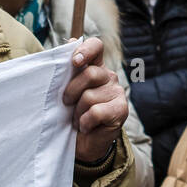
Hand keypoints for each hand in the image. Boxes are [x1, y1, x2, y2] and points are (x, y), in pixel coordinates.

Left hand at [63, 37, 127, 163]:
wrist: (83, 145)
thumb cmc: (70, 115)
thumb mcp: (65, 91)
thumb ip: (67, 69)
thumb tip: (68, 41)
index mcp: (94, 67)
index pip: (96, 46)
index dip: (86, 50)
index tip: (75, 62)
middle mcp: (108, 76)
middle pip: (90, 73)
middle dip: (72, 91)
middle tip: (66, 104)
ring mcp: (117, 92)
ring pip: (90, 96)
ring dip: (77, 112)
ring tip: (77, 119)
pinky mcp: (121, 110)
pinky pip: (96, 112)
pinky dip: (85, 122)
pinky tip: (86, 126)